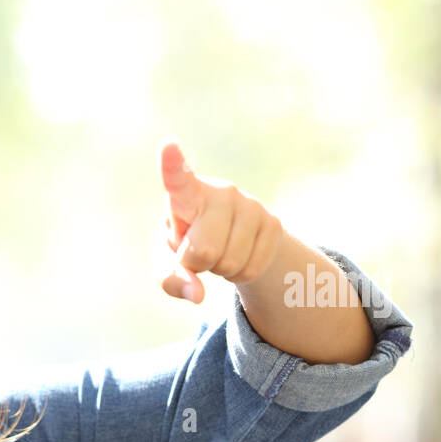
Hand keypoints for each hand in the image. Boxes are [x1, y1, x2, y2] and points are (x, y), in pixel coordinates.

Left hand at [159, 140, 283, 303]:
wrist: (230, 236)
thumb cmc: (187, 245)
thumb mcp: (169, 263)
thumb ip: (172, 279)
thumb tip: (197, 296)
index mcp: (186, 195)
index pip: (178, 179)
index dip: (172, 165)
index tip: (167, 145)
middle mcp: (220, 192)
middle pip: (203, 251)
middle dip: (198, 264)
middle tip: (199, 251)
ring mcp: (250, 204)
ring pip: (229, 264)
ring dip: (222, 270)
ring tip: (221, 249)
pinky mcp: (273, 222)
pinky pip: (252, 269)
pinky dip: (242, 274)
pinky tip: (239, 254)